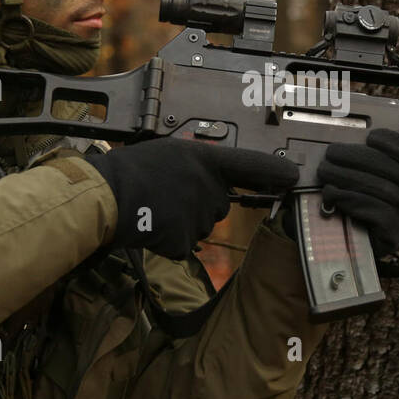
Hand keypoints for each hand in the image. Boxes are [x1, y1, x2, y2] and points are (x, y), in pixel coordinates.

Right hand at [88, 139, 299, 259]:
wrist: (105, 197)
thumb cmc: (131, 171)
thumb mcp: (170, 153)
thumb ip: (197, 165)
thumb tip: (212, 181)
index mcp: (203, 159)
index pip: (247, 164)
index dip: (272, 171)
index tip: (294, 176)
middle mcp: (207, 186)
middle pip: (219, 204)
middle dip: (199, 204)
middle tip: (165, 194)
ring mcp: (198, 214)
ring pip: (201, 226)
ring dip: (181, 222)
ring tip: (153, 207)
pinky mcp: (185, 239)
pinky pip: (183, 244)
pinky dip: (167, 240)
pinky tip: (151, 225)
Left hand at [314, 129, 398, 253]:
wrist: (359, 246)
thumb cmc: (364, 207)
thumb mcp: (372, 181)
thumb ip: (368, 162)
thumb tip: (349, 145)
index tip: (371, 137)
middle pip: (395, 172)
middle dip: (359, 157)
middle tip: (332, 153)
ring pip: (383, 190)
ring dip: (348, 177)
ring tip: (325, 171)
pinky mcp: (395, 235)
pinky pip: (376, 212)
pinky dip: (351, 199)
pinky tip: (333, 194)